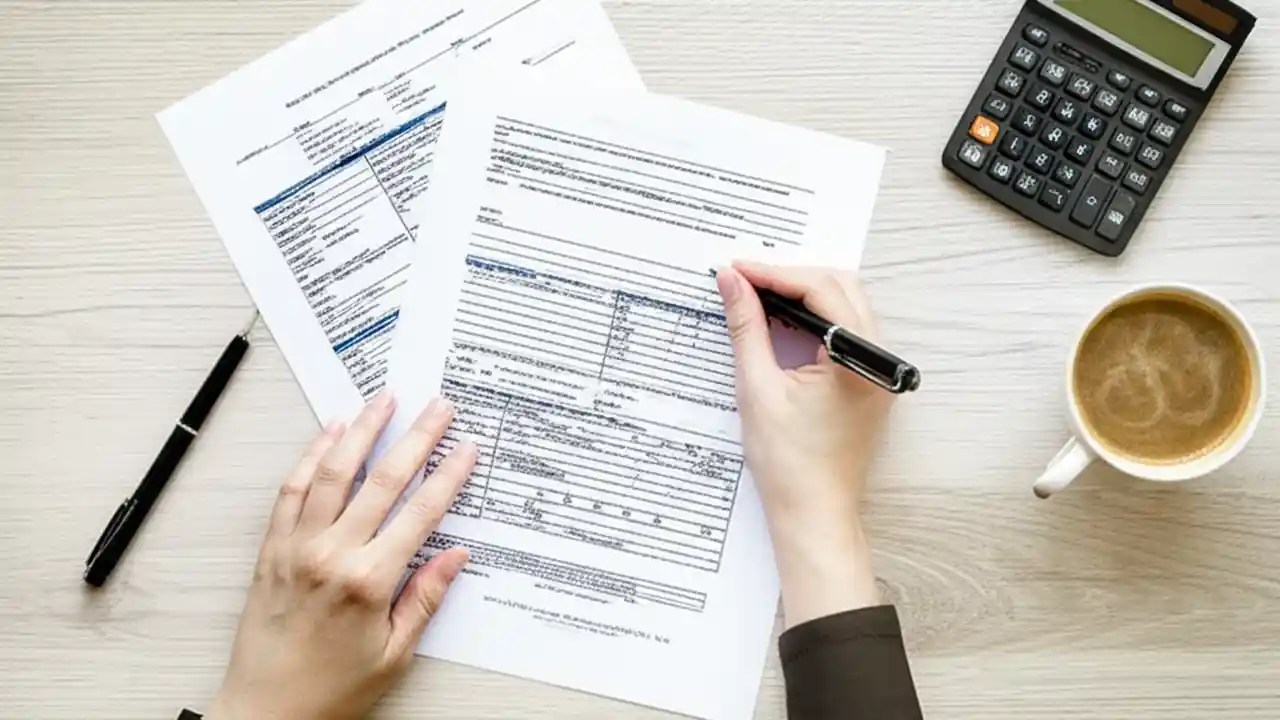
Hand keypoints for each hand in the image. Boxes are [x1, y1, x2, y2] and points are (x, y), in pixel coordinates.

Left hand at [208, 393, 477, 719]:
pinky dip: (312, 456)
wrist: (265, 712)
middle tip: (438, 407)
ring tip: (384, 401)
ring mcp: (298, 547)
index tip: (466, 449)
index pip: (420, 513)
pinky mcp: (273, 549)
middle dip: (415, 438)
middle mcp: (332, 555)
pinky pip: (292, 490)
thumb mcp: (394, 654)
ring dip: (362, 431)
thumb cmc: (330, 691)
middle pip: (382, 481)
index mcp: (369, 582)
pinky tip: (331, 433)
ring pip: (333, 473)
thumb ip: (425, 598)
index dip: (447, 476)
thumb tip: (456, 556)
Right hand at [716, 262, 891, 628]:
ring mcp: (878, 369)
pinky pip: (847, 330)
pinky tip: (781, 323)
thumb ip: (746, 327)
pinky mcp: (870, 380)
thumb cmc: (788, 463)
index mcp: (857, 358)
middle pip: (839, 287)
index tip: (736, 270)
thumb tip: (732, 282)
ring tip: (758, 298)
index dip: (773, 273)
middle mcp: (878, 358)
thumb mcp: (757, 388)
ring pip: (845, 305)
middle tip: (744, 281)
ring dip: (804, 295)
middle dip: (790, 277)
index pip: (819, 289)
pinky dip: (815, 318)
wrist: (814, 514)